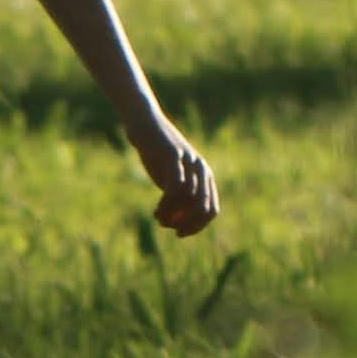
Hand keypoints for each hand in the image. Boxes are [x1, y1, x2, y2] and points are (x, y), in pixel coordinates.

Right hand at [126, 109, 219, 235]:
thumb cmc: (157, 153)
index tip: (179, 233)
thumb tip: (180, 223)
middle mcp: (201, 169)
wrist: (145, 124)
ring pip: (189, 200)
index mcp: (204, 175)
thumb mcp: (171, 177)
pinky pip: (175, 187)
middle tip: (166, 225)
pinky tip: (156, 210)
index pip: (211, 210)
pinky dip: (167, 205)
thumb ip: (179, 195)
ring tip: (158, 217)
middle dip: (186, 224)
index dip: (197, 226)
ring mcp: (188, 161)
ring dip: (173, 216)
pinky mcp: (173, 155)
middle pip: (203, 208)